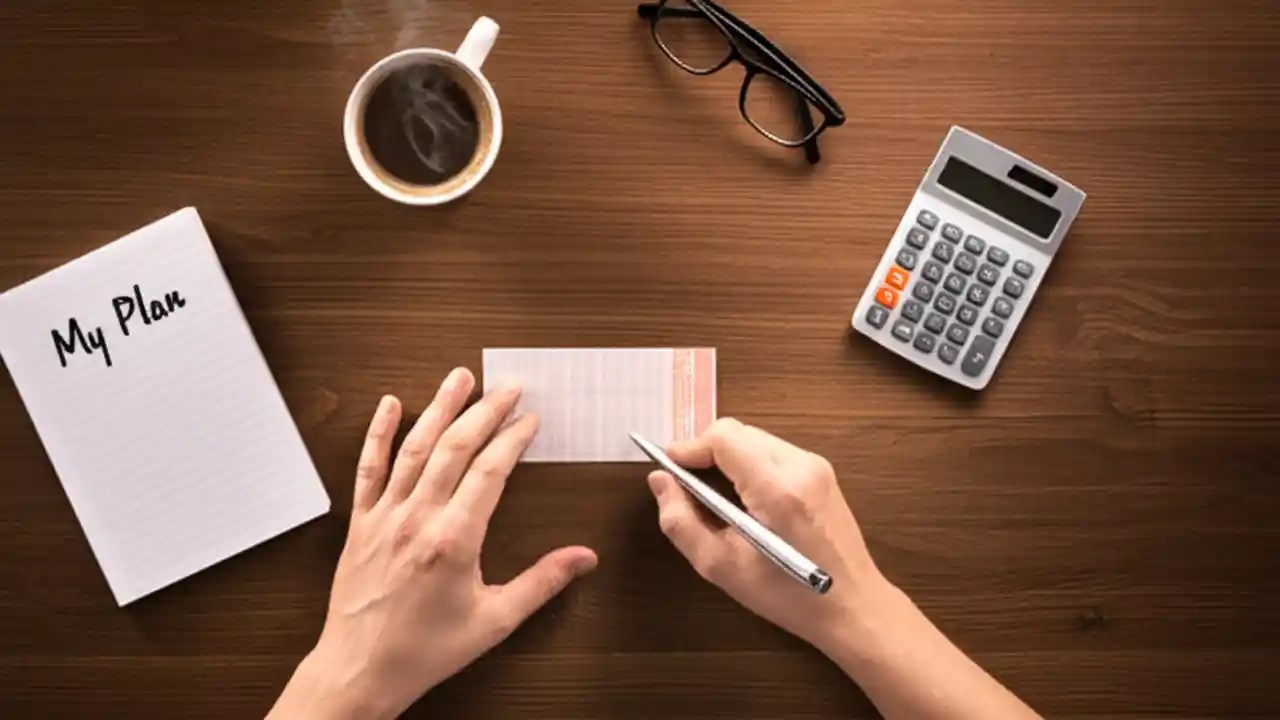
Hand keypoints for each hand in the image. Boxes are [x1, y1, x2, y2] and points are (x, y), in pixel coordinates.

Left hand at [268, 368, 597, 719]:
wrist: (360, 670)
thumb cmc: (425, 651)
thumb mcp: (495, 622)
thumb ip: (541, 583)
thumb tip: (583, 558)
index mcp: (454, 540)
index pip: (490, 471)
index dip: (512, 439)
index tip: (529, 420)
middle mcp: (417, 519)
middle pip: (455, 448)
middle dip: (484, 411)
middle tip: (507, 387)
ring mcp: (385, 517)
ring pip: (414, 448)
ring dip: (439, 408)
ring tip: (459, 378)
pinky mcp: (361, 524)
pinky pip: (368, 468)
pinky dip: (378, 434)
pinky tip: (390, 406)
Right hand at [646, 418, 885, 656]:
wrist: (852, 606)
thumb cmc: (788, 596)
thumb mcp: (722, 567)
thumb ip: (681, 522)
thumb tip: (660, 481)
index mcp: (777, 490)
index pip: (724, 437)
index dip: (690, 447)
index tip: (669, 468)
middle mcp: (800, 467)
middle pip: (738, 432)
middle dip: (706, 452)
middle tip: (686, 485)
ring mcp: (816, 466)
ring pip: (755, 438)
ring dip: (728, 458)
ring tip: (714, 494)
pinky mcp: (822, 473)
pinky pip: (773, 451)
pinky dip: (749, 464)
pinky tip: (744, 498)